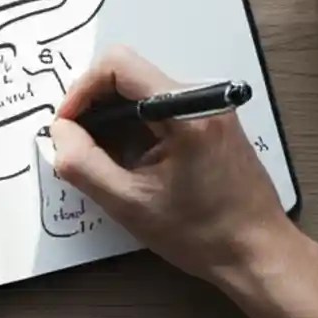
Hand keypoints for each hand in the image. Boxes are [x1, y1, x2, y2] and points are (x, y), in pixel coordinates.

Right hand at [48, 46, 290, 284]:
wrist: (257, 252)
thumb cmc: (205, 234)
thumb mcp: (130, 204)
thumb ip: (84, 165)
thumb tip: (60, 133)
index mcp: (186, 110)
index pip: (118, 65)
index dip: (82, 91)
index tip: (67, 125)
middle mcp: (202, 97)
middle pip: (129, 75)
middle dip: (94, 107)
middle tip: (78, 147)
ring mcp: (210, 107)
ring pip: (142, 92)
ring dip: (114, 119)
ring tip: (104, 161)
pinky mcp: (211, 121)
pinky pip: (161, 108)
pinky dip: (136, 127)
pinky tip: (131, 163)